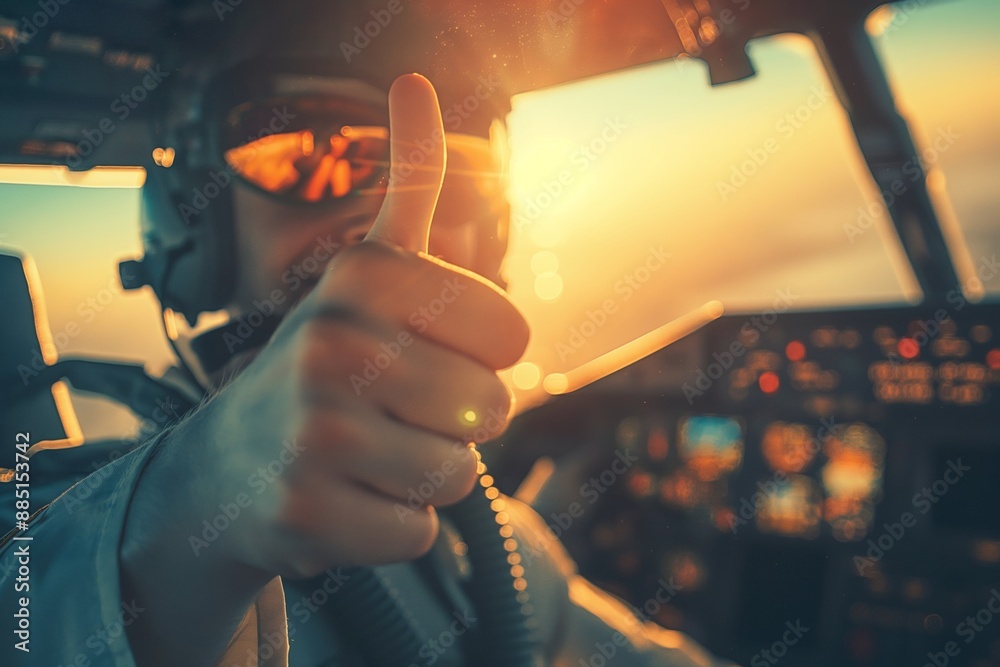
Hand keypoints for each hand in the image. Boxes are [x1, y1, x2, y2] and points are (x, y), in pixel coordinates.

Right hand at [204, 74, 528, 577]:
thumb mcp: (367, 271)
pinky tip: (343, 497)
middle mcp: (331, 342)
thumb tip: (416, 81)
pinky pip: (419, 530)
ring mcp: (312, 430)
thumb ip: (410, 185)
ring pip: (457, 474)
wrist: (229, 465)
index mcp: (364, 277)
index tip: (425, 351)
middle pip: (491, 409)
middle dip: (455, 420)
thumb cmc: (328, 362)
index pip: (514, 336)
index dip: (483, 357)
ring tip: (365, 454)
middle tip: (390, 410)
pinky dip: (393, 523)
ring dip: (424, 473)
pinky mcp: (304, 511)